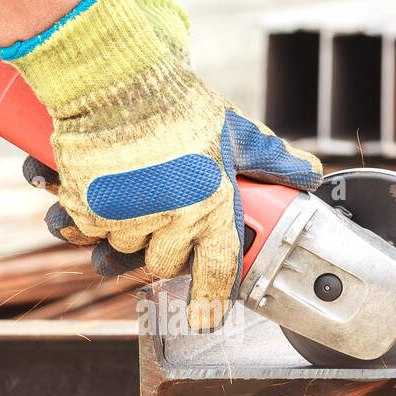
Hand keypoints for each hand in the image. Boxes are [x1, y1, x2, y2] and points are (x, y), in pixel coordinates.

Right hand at [5, 0, 321, 328]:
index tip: (208, 318)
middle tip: (164, 218)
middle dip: (165, 250)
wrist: (113, 77)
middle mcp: (168, 218)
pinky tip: (100, 188)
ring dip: (126, 230)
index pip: (216, 269)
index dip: (211, 300)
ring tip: (130, 193)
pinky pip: (87, 232)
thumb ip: (272, 160)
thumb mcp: (235, 130)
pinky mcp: (85, 208)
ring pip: (123, 249)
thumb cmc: (175, 102)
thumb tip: (311, 176)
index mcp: (210, 204)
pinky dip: (90, 216)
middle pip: (164, 266)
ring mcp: (124, 216)